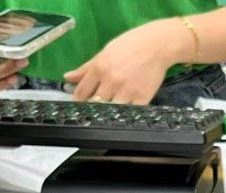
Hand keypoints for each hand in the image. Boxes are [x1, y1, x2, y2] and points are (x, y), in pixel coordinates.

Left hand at [65, 21, 183, 104]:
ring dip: (107, 111)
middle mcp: (112, 81)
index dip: (78, 100)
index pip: (82, 92)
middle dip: (92, 106)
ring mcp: (128, 91)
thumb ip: (86, 68)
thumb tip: (67, 78)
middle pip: (95, 103)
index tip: (78, 105)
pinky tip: (123, 110)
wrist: (157, 45)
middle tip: (93, 108)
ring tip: (108, 110)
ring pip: (111, 110)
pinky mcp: (142, 98)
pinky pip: (129, 112)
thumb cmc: (130, 45)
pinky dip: (124, 113)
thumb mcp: (104, 53)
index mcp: (100, 68)